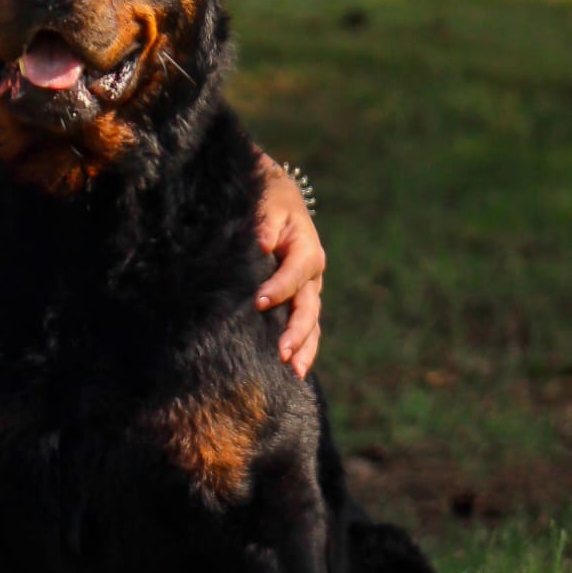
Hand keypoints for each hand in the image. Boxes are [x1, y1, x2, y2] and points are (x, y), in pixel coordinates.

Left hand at [254, 158, 324, 377]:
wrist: (281, 201)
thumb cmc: (272, 203)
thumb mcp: (269, 205)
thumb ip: (265, 224)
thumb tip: (260, 243)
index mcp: (307, 251)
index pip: (294, 275)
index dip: (278, 289)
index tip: (258, 303)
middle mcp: (313, 274)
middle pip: (308, 308)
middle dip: (297, 332)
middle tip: (283, 354)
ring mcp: (310, 290)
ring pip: (312, 323)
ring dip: (305, 348)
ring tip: (296, 372)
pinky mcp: (302, 299)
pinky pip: (307, 327)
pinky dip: (303, 348)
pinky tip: (295, 371)